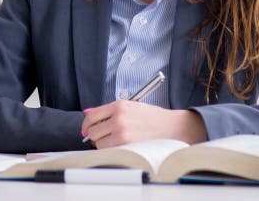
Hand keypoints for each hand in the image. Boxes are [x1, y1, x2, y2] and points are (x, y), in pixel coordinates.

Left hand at [81, 101, 206, 148]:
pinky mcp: (128, 146)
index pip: (91, 115)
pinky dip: (110, 150)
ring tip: (113, 141)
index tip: (86, 128)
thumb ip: (111, 111)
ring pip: (99, 143)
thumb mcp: (130, 106)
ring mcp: (122, 133)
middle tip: (101, 136)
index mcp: (118, 106)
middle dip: (94, 135)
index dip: (86, 124)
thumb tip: (91, 117)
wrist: (171, 127)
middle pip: (92, 131)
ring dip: (102, 144)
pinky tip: (119, 146)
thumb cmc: (151, 117)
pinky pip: (110, 151)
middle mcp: (118, 119)